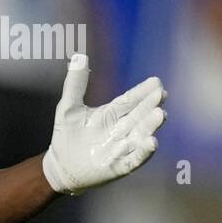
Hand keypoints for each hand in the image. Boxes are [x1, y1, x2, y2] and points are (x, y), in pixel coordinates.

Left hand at [42, 54, 166, 194]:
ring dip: (150, 126)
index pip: (130, 101)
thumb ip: (75, 84)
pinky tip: (151, 142)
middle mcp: (122, 130)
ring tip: (159, 114)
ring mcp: (122, 148)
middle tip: (160, 94)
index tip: (155, 82)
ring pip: (141, 135)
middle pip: (139, 116)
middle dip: (149, 106)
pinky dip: (143, 152)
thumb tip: (79, 57)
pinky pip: (135, 159)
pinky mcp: (119, 166)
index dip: (142, 92)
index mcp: (112, 114)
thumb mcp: (68, 108)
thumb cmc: (67, 135)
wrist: (60, 165)